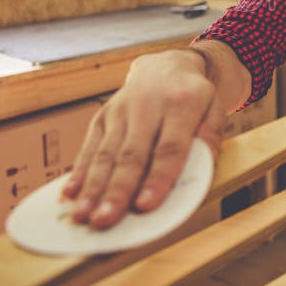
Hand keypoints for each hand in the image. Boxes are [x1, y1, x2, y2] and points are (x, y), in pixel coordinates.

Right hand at [61, 49, 226, 228]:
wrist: (166, 65)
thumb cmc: (193, 96)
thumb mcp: (214, 109)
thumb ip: (210, 137)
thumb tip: (203, 169)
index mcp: (182, 103)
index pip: (170, 146)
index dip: (157, 177)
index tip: (145, 206)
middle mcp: (148, 105)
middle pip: (132, 153)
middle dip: (118, 190)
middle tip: (106, 220)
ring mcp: (121, 110)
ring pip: (106, 153)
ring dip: (94, 187)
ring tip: (84, 215)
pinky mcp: (102, 116)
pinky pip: (90, 146)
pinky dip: (80, 172)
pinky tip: (71, 194)